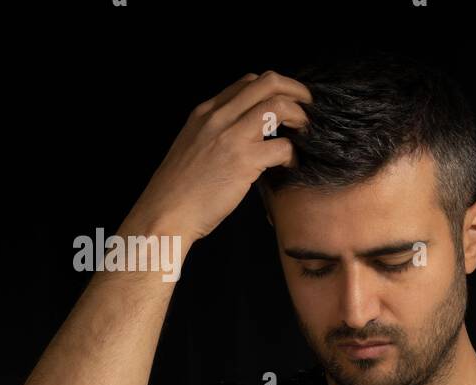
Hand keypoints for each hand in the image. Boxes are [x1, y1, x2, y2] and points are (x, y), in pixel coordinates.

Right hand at [123, 70, 310, 242]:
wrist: (166, 211)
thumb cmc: (181, 187)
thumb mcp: (193, 145)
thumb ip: (216, 132)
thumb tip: (246, 131)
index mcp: (205, 111)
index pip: (248, 82)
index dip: (275, 89)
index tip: (288, 103)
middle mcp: (219, 117)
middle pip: (268, 82)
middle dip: (297, 91)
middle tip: (309, 108)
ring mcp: (231, 136)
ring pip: (279, 106)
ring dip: (301, 117)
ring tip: (305, 134)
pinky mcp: (244, 161)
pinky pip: (283, 147)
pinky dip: (293, 156)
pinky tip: (290, 166)